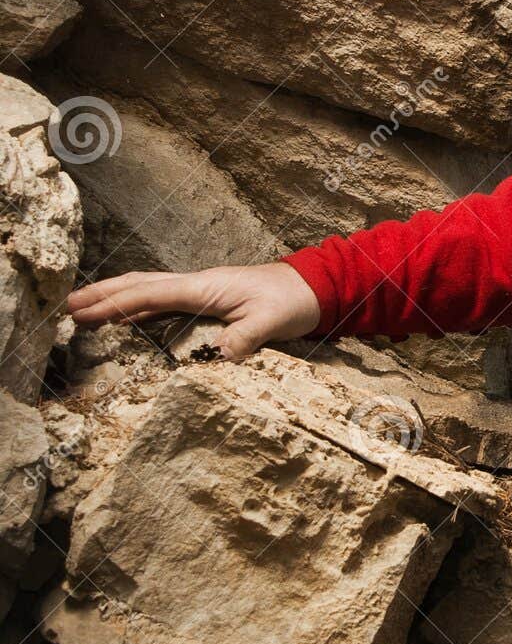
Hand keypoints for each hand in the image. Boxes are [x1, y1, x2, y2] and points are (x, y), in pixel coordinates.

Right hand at [66, 262, 321, 361]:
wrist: (312, 287)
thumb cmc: (291, 301)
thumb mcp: (272, 322)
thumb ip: (244, 338)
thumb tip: (218, 358)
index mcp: (204, 287)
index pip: (152, 294)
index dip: (117, 304)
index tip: (85, 312)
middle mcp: (197, 285)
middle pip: (140, 286)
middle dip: (103, 295)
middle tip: (67, 307)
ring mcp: (200, 291)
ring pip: (148, 290)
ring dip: (115, 298)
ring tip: (83, 309)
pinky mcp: (206, 300)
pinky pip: (163, 301)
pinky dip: (137, 306)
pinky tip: (125, 317)